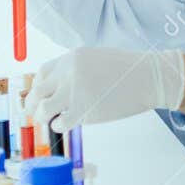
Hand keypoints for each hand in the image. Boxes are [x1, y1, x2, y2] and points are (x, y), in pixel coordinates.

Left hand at [27, 47, 184, 131]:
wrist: (151, 78)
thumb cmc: (129, 71)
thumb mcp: (97, 59)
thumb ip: (75, 70)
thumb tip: (57, 88)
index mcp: (71, 58)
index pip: (41, 74)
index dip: (39, 87)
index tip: (42, 97)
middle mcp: (68, 73)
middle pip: (36, 93)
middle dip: (32, 106)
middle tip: (37, 114)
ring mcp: (74, 92)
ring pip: (41, 110)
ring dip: (43, 118)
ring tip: (53, 120)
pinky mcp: (83, 110)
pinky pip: (59, 123)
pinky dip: (60, 125)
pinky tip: (71, 122)